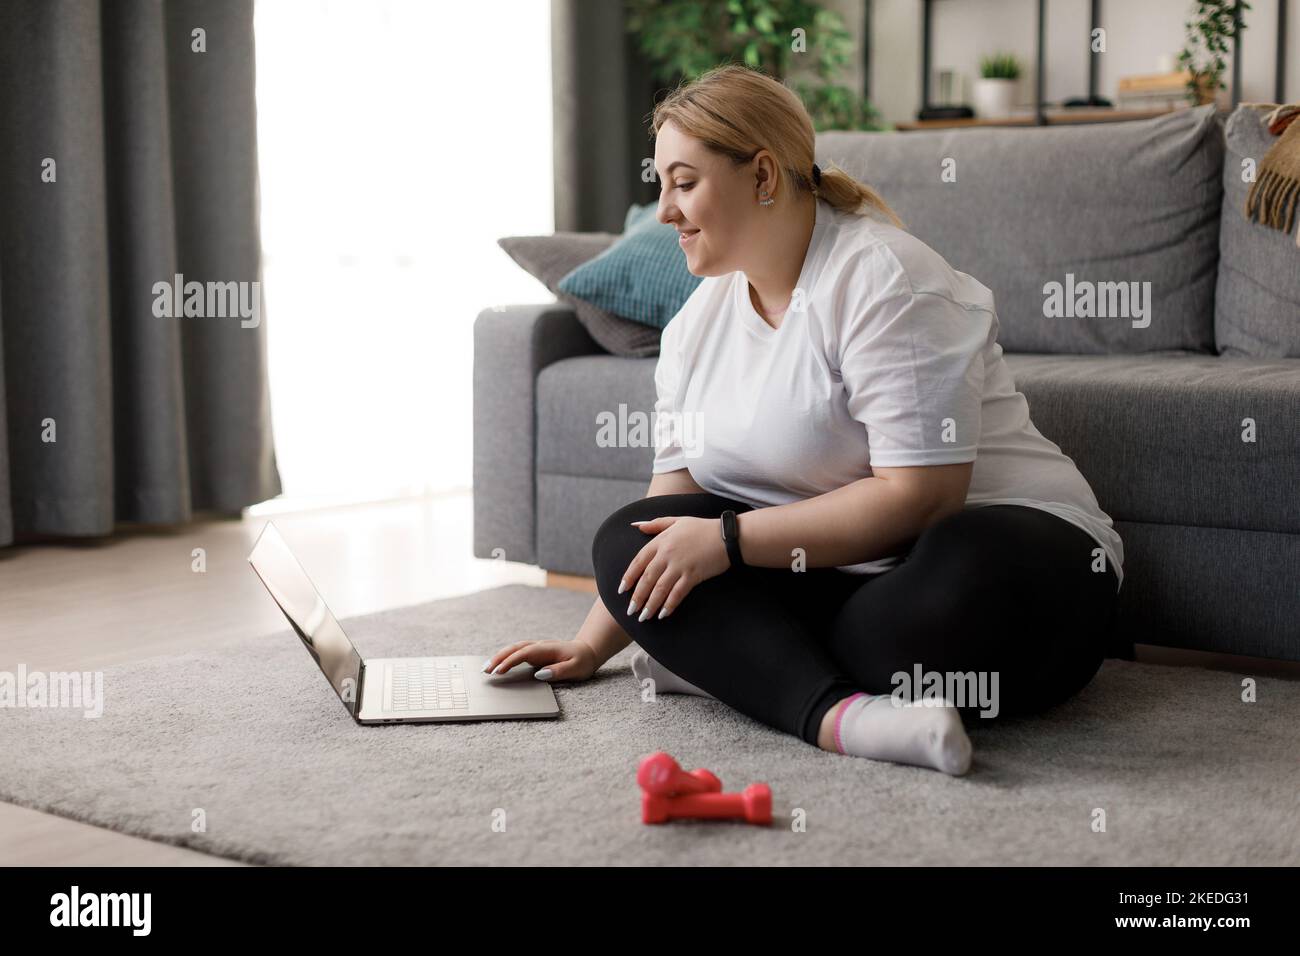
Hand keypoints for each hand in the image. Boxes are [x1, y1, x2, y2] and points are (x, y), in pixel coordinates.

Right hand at [482, 639, 598, 681]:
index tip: (499, 672)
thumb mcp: (576, 668)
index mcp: (547, 649)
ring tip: (485, 669)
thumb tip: (540, 674)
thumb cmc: (582, 661)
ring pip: (513, 649)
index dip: (510, 661)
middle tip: (485, 671)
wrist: (587, 651)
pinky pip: (516, 654)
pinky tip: (496, 666)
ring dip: (498, 657)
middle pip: (514, 649)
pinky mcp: (534, 654)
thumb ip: (559, 671)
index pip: (524, 653)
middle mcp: (538, 646)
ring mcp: (535, 649)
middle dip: (498, 658)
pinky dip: (504, 658)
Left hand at [619, 515, 730, 621]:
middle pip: (647, 579)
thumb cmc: (702, 528)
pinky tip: (663, 614)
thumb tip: (635, 526)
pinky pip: (677, 593)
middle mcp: (668, 554)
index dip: (628, 577)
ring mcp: (680, 565)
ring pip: (660, 589)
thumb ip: (655, 524)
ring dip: (650, 605)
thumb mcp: (677, 520)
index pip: (638, 561)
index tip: (621, 590)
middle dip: (637, 597)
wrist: (727, 536)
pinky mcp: (693, 575)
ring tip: (643, 617)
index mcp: (661, 541)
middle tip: (630, 611)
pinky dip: (669, 605)